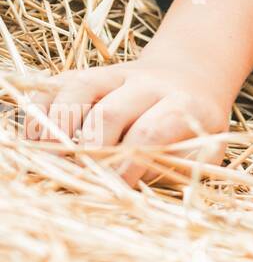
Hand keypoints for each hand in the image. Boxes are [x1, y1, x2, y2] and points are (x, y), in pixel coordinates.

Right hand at [20, 48, 235, 186]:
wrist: (190, 76)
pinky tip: (37, 138)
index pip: (150, 131)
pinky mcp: (91, 73)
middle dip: (89, 150)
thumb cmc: (195, 124)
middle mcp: (148, 83)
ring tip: (50, 157)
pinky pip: (58, 84)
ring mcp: (116, 74)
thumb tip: (142, 185)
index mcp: (183, 103)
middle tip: (81, 177)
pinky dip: (41, 109)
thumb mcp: (207, 147)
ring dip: (58, 126)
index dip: (127, 163)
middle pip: (110, 113)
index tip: (115, 188)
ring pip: (79, 89)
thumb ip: (181, 167)